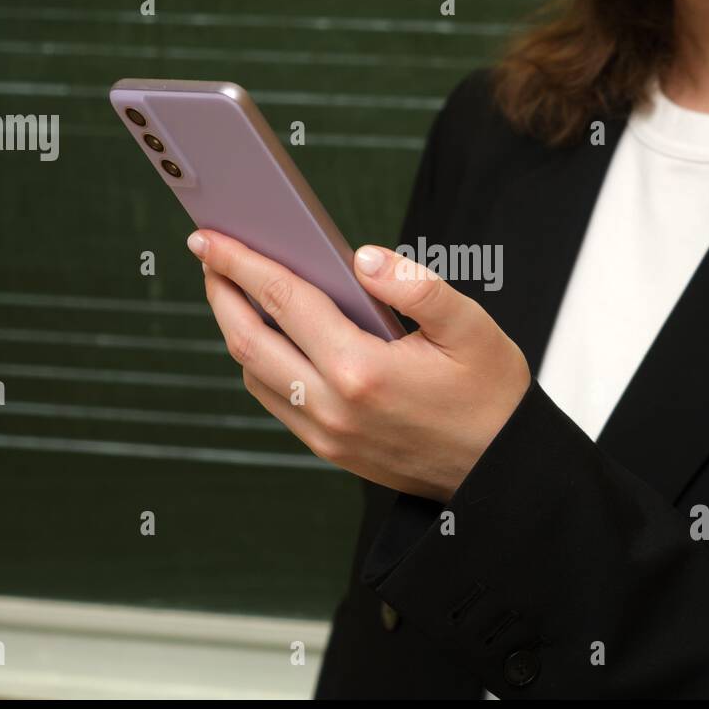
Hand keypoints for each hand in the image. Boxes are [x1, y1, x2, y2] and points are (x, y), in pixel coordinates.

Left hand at [188, 230, 530, 502]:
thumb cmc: (491, 394)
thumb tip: (362, 258)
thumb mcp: (472, 327)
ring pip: (254, 375)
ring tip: (234, 291)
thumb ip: (417, 286)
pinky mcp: (331, 451)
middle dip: (221, 292)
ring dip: (236, 330)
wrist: (500, 471)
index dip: (242, 263)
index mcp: (363, 370)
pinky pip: (275, 402)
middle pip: (249, 341)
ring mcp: (327, 435)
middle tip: (208, 256)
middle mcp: (333, 407)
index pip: (285, 301)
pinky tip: (269, 337)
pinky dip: (258, 364)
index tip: (210, 237)